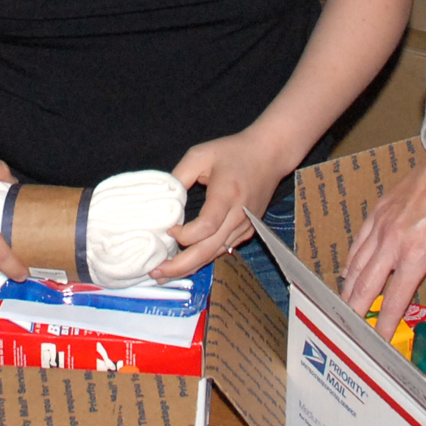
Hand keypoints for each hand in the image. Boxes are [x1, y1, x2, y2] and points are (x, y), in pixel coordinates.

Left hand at [153, 129, 293, 280]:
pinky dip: (204, 257)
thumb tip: (160, 200)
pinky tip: (185, 261)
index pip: (206, 227)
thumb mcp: (200, 155)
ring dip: (190, 266)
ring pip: (216, 254)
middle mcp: (239, 216)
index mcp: (227, 195)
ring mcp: (246, 226)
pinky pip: (223, 249)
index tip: (169, 230)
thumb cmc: (233, 152)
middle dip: (181, 265)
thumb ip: (179, 176)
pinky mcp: (248, 231)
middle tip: (156, 273)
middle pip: (209, 250)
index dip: (185, 235)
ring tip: (164, 273)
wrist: (270, 155)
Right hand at [341, 120, 425, 335]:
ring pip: (356, 265)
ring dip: (350, 289)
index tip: (380, 340)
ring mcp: (380, 227)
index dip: (385, 323)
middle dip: (356, 310)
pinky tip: (350, 274)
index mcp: (415, 254)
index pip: (394, 298)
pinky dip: (352, 263)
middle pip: (365, 285)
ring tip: (347, 308)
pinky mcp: (375, 214)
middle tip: (350, 330)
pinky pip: (358, 244)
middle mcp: (391, 242)